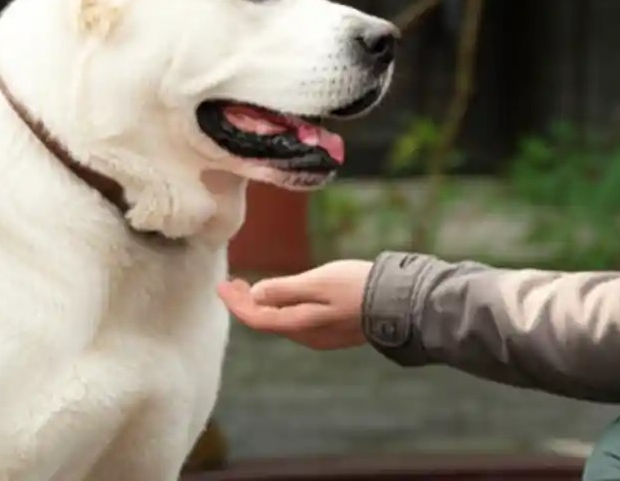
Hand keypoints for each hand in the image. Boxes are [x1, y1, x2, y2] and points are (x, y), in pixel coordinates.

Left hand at [219, 260, 372, 349]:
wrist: (398, 303)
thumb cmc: (357, 287)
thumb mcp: (318, 281)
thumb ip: (285, 289)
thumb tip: (256, 294)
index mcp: (300, 324)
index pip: (256, 317)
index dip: (235, 303)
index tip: (221, 285)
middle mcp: (308, 336)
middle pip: (267, 322)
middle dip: (246, 303)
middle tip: (234, 283)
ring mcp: (323, 337)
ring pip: (283, 323)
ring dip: (265, 305)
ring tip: (254, 286)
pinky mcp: (335, 331)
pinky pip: (299, 322)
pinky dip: (283, 308)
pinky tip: (286, 296)